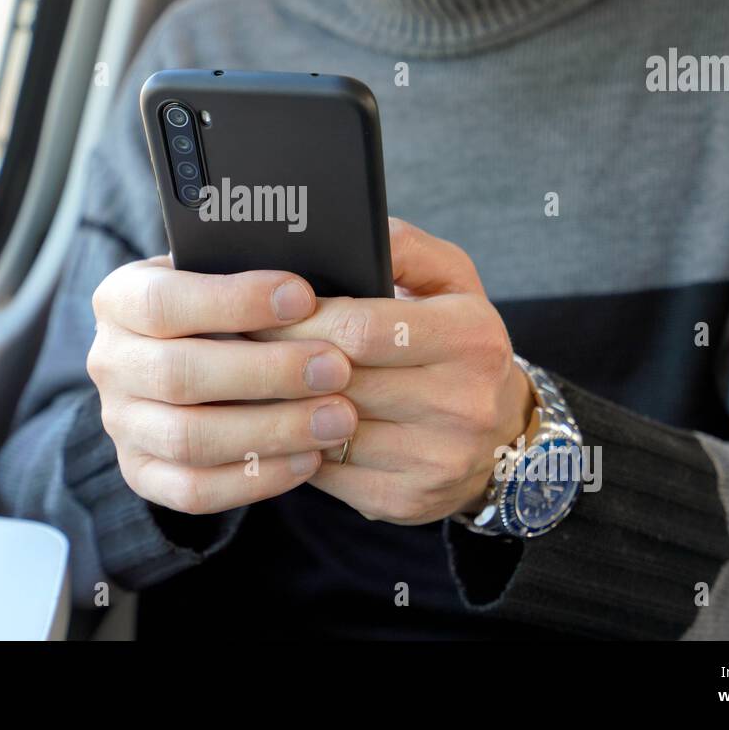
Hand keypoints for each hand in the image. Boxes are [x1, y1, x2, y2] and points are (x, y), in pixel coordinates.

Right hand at [87, 258, 357, 513]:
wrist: (186, 356)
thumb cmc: (221, 305)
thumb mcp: (222, 272)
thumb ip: (249, 272)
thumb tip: (316, 282)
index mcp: (120, 299)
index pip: (164, 302)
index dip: (235, 302)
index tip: (304, 298)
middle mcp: (110, 362)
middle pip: (179, 375)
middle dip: (267, 373)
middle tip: (337, 368)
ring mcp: (121, 424)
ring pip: (190, 438)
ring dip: (273, 430)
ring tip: (338, 418)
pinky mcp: (141, 473)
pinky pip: (195, 491)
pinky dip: (258, 479)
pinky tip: (311, 458)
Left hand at [250, 218, 534, 524]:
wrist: (501, 434)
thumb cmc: (457, 341)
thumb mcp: (451, 280)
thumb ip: (404, 246)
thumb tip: (351, 230)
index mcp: (471, 339)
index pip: (366, 327)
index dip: (302, 318)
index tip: (258, 307)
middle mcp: (462, 404)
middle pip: (339, 379)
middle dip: (276, 356)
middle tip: (227, 337)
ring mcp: (435, 459)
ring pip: (325, 429)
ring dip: (272, 403)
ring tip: (236, 376)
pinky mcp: (406, 499)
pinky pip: (325, 470)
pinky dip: (289, 444)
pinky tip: (267, 419)